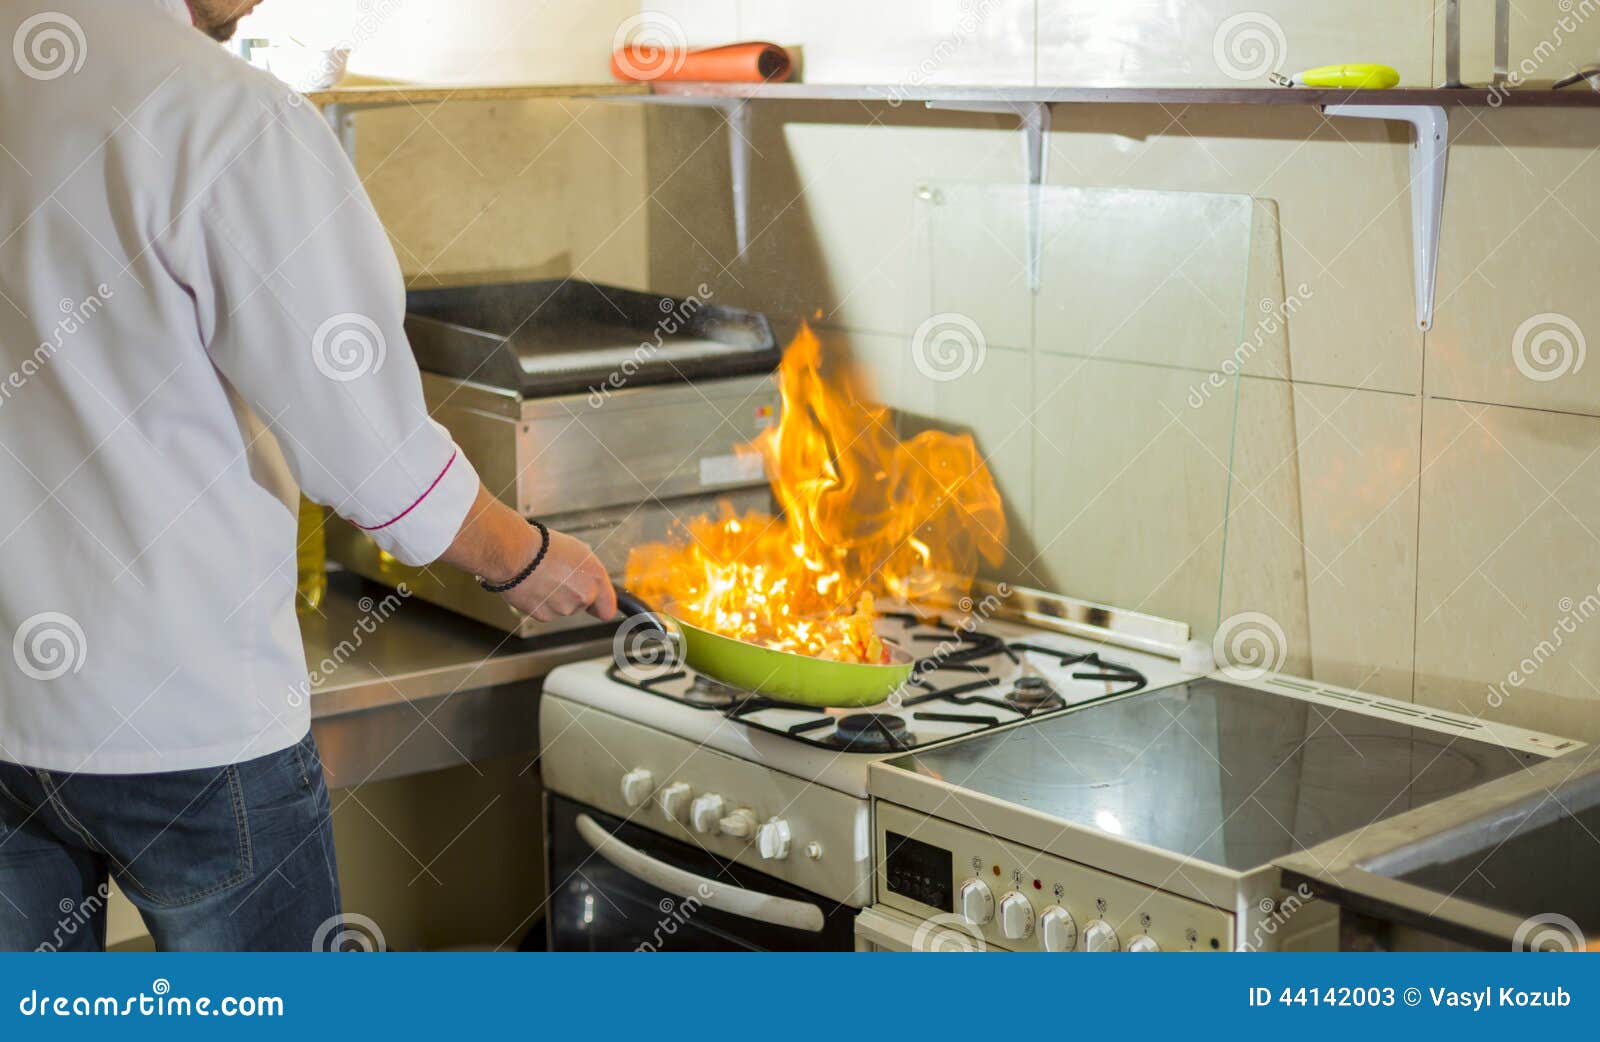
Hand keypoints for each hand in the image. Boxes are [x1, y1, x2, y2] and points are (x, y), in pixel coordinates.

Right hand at [496, 528, 617, 622]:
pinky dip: (540, 602)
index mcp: (595, 577)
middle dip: (573, 595)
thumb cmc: (542, 547)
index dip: (601, 605)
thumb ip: (588, 573)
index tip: (597, 605)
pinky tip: (535, 587)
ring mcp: (565, 608)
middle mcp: (584, 595)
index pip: (608, 608)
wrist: (516, 553)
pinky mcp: (545, 615)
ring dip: (555, 598)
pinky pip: (546, 612)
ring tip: (543, 578)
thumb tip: (590, 582)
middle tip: (558, 578)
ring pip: (563, 609)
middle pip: (583, 606)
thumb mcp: (576, 551)